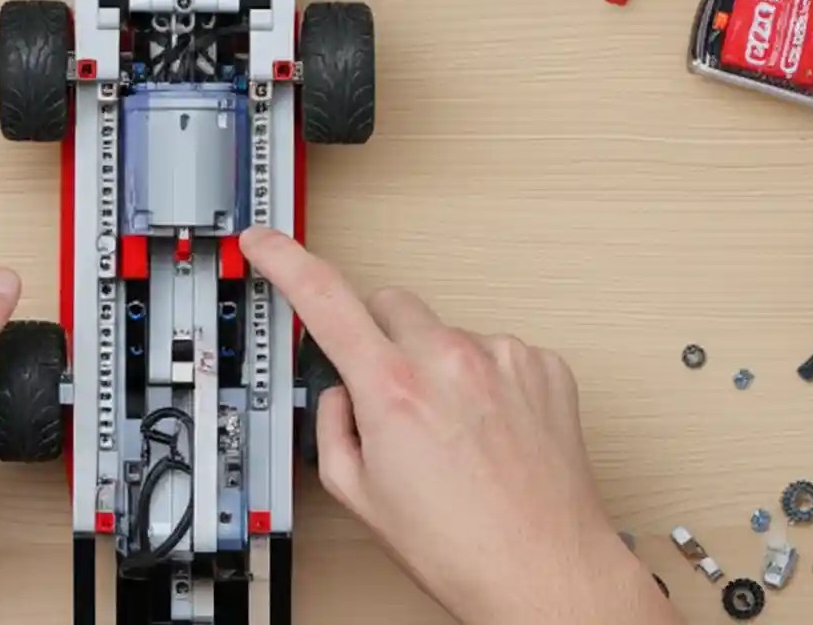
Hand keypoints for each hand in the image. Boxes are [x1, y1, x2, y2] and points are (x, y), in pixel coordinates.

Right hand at [241, 228, 679, 624]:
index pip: (323, 298)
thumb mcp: (359, 494)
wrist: (545, 570)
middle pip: (387, 303)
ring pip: (444, 330)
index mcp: (393, 390)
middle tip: (387, 393)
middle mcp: (449, 360)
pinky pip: (495, 350)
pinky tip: (490, 428)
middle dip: (375, 336)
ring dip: (435, 363)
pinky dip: (483, 378)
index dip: (285, 259)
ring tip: (453, 430)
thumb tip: (338, 395)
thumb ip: (331, 425)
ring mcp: (503, 358)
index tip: (266, 242)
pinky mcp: (544, 365)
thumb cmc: (460, 546)